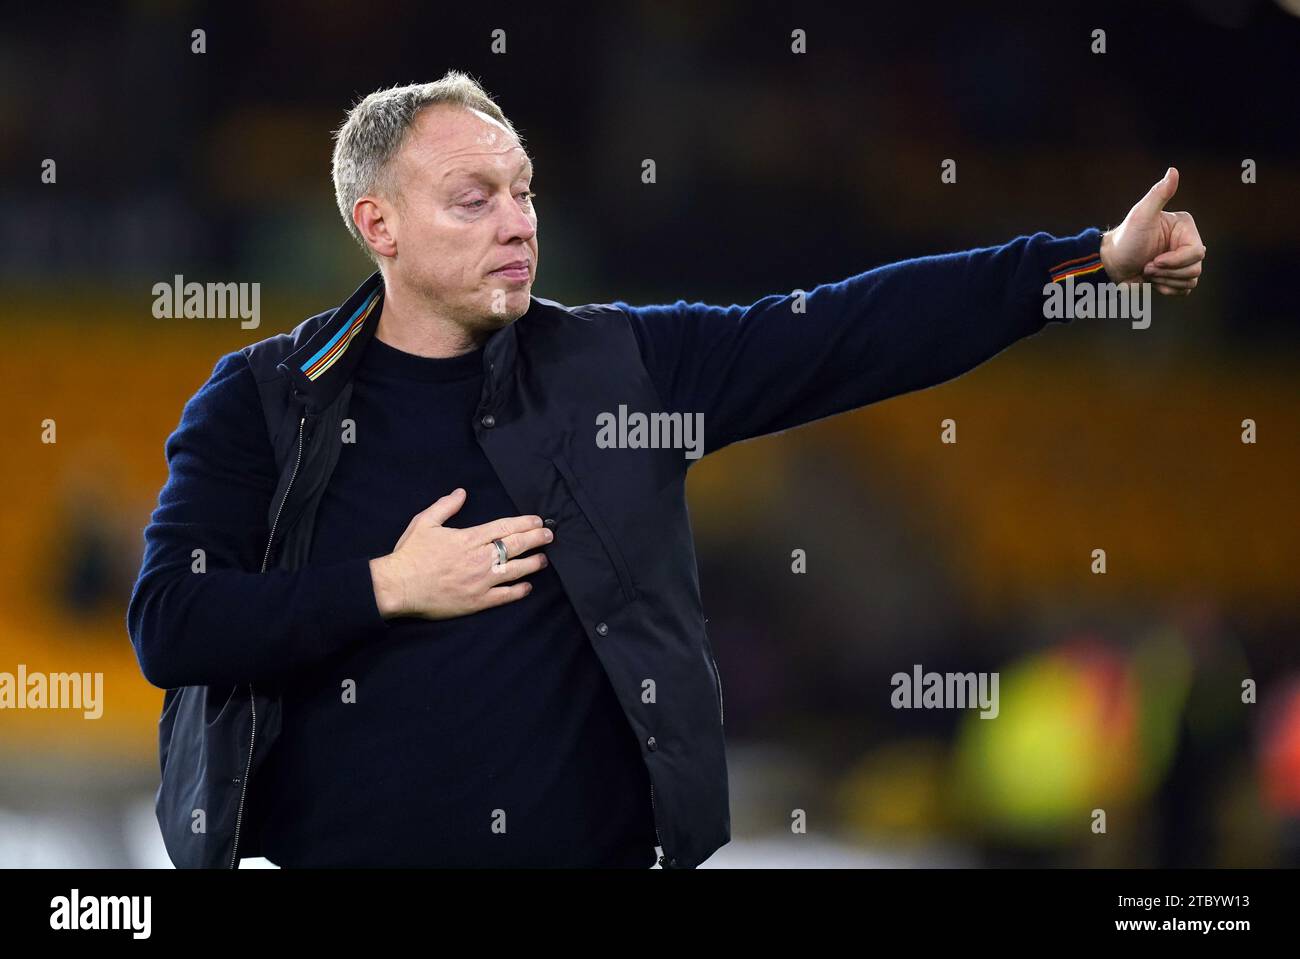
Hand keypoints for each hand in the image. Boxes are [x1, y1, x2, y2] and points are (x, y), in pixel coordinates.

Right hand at [368, 488, 551, 618]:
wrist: (398, 586)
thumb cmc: (410, 554)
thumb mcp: (425, 522)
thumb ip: (445, 506)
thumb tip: (461, 493)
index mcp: (469, 538)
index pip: (505, 527)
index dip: (525, 523)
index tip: (537, 521)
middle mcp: (479, 559)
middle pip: (515, 545)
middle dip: (536, 539)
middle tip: (549, 536)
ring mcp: (480, 581)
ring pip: (515, 570)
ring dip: (533, 563)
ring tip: (544, 560)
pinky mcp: (476, 601)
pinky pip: (504, 596)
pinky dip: (518, 591)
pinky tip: (527, 587)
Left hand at [1099, 167, 1205, 295]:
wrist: (1110, 264)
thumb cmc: (1125, 238)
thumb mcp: (1141, 215)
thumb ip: (1158, 194)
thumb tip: (1173, 171)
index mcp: (1185, 228)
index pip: (1197, 253)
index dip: (1174, 262)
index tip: (1152, 261)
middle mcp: (1187, 242)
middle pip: (1195, 268)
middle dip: (1168, 272)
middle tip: (1147, 267)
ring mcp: (1182, 260)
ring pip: (1191, 280)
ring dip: (1166, 281)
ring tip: (1147, 272)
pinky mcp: (1176, 276)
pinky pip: (1185, 290)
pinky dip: (1168, 290)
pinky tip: (1153, 283)